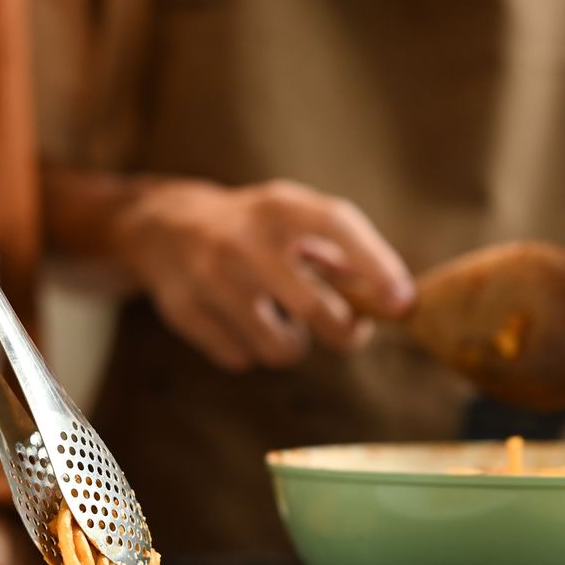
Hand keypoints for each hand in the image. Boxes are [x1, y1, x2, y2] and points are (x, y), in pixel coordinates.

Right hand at [111, 178, 414, 370]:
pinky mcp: (183, 310)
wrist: (162, 226)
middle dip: (343, 332)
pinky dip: (250, 349)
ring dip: (291, 344)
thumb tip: (392, 297)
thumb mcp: (292, 219)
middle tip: (350, 331)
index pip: (334, 225)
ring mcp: (208, 277)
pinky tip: (240, 323)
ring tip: (282, 321)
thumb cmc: (250, 228)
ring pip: (277, 348)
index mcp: (278, 206)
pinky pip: (240, 358)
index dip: (374, 263)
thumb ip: (341, 253)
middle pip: (311, 308)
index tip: (402, 302)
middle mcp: (241, 239)